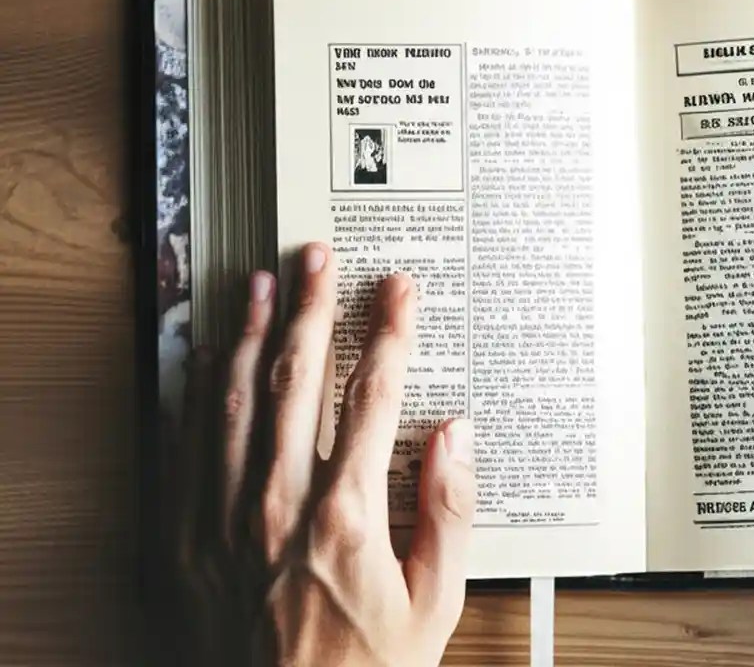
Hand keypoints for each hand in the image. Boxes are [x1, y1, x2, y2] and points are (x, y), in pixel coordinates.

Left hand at [168, 243, 475, 665]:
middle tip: (322, 259)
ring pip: (235, 403)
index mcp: (347, 517)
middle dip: (315, 310)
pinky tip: (209, 360)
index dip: (390, 336)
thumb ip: (449, 513)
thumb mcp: (435, 604)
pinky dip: (198, 395)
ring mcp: (224, 522)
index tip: (399, 294)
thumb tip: (456, 436)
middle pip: (298, 382)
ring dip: (252, 335)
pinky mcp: (186, 542)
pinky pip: (188, 449)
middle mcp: (278, 507)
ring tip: (263, 285)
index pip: (374, 399)